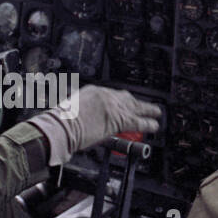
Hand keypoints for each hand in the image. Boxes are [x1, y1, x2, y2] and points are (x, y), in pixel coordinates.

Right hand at [29, 85, 161, 166]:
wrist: (61, 126)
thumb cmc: (61, 123)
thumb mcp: (71, 111)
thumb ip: (82, 113)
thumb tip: (87, 124)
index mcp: (93, 91)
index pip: (112, 95)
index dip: (122, 101)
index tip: (126, 103)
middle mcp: (105, 95)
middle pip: (127, 97)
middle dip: (137, 102)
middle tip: (145, 105)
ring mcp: (114, 106)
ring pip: (136, 107)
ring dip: (148, 110)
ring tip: (156, 113)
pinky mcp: (120, 119)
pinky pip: (139, 121)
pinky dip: (148, 123)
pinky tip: (154, 125)